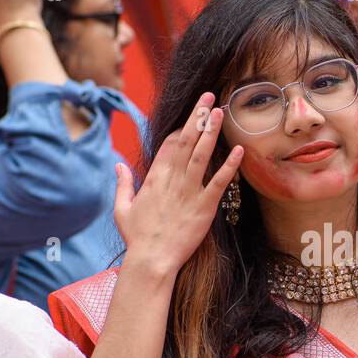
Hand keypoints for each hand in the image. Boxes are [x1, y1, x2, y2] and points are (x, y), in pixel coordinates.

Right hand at [114, 91, 242, 275]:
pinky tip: (239, 151)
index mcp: (154, 178)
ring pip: (202, 155)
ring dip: (211, 132)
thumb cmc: (137, 238)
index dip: (181, 128)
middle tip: (208, 97)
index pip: (169, 145)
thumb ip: (123, 184)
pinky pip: (219, 182)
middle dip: (197, 117)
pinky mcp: (205, 207)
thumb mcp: (122, 209)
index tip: (191, 115)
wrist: (151, 260)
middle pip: (186, 141)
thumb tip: (118, 165)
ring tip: (219, 111)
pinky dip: (230, 166)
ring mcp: (189, 192)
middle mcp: (172, 180)